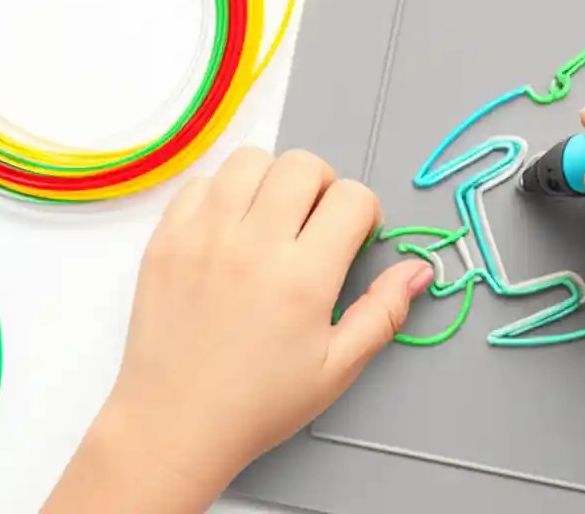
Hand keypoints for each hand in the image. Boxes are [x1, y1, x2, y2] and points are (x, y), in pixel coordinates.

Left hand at [44, 147, 432, 512]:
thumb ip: (383, 313)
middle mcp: (253, 244)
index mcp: (303, 277)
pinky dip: (223, 193)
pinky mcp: (166, 238)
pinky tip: (229, 228)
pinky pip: (202, 182)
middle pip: (303, 165)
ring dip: (271, 179)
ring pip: (250, 160)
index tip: (353, 238)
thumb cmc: (259, 403)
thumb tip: (419, 270)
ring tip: (270, 217)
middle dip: (323, 185)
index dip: (364, 212)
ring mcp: (203, 235)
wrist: (173, 423)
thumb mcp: (337, 368)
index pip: (351, 197)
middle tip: (315, 223)